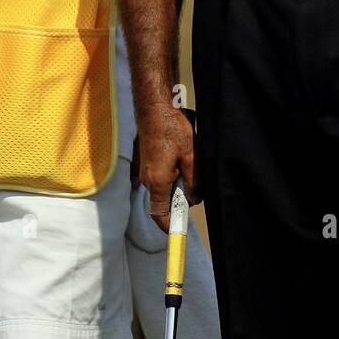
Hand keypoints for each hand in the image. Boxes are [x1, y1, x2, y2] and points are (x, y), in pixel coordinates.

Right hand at [138, 106, 198, 232]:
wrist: (154, 107)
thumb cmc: (172, 129)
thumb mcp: (191, 157)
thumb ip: (193, 182)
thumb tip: (194, 199)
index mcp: (157, 182)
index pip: (160, 214)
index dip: (169, 225)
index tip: (179, 231)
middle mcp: (147, 179)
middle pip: (163, 201)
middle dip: (179, 198)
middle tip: (194, 184)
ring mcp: (144, 170)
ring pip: (163, 187)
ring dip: (176, 183)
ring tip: (187, 163)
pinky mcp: (145, 161)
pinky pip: (159, 176)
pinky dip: (171, 173)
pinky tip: (180, 157)